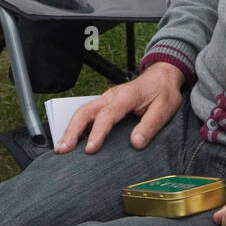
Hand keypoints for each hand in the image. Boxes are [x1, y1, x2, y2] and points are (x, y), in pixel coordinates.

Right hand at [54, 63, 185, 154]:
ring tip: (60, 148)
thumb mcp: (164, 108)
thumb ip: (150, 125)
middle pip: (86, 111)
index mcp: (126, 96)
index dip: (98, 132)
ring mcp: (106, 99)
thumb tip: (135, 143)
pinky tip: (70, 140)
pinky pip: (87, 114)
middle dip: (72, 130)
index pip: (108, 115)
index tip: (90, 149)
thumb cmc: (163, 92)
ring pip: (82, 112)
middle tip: (63, 150)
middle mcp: (112, 96)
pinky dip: (76, 127)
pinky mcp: (105, 104)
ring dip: (70, 129)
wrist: (162, 76)